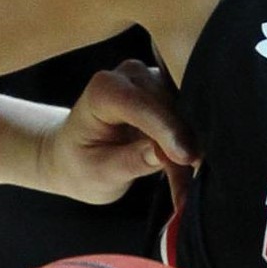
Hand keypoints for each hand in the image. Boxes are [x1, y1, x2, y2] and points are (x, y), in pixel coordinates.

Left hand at [42, 59, 197, 203]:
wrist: (77, 155)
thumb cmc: (82, 163)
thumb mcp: (100, 172)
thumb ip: (130, 161)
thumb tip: (162, 154)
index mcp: (104, 89)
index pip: (142, 104)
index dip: (166, 130)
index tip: (184, 158)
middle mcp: (131, 77)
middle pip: (170, 108)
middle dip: (182, 147)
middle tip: (188, 190)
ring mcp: (153, 81)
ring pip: (185, 115)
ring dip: (189, 152)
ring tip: (183, 190)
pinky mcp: (170, 92)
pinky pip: (188, 121)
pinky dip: (189, 150)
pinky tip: (185, 177)